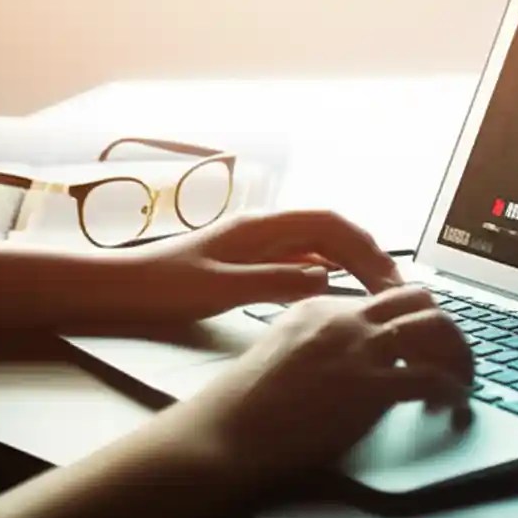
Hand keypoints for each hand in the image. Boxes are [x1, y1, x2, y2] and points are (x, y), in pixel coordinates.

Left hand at [129, 210, 403, 319]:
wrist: (123, 287)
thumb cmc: (165, 286)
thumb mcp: (221, 288)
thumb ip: (275, 280)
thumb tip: (326, 275)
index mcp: (262, 228)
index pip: (329, 224)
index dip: (365, 246)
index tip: (387, 277)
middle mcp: (266, 230)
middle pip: (331, 233)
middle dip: (368, 256)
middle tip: (394, 291)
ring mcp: (260, 245)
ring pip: (320, 246)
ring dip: (352, 264)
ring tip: (377, 294)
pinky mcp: (252, 261)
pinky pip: (303, 260)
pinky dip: (329, 272)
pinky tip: (338, 293)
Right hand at [153, 285, 474, 488]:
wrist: (231, 430)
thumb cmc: (247, 403)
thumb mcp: (283, 350)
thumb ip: (320, 342)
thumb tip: (350, 358)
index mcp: (322, 306)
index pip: (384, 298)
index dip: (410, 321)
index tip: (421, 343)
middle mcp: (346, 318)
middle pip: (418, 301)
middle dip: (442, 326)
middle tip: (450, 354)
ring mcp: (361, 349)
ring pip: (435, 329)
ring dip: (457, 353)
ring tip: (462, 377)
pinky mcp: (371, 385)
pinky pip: (432, 378)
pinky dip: (453, 390)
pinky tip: (454, 402)